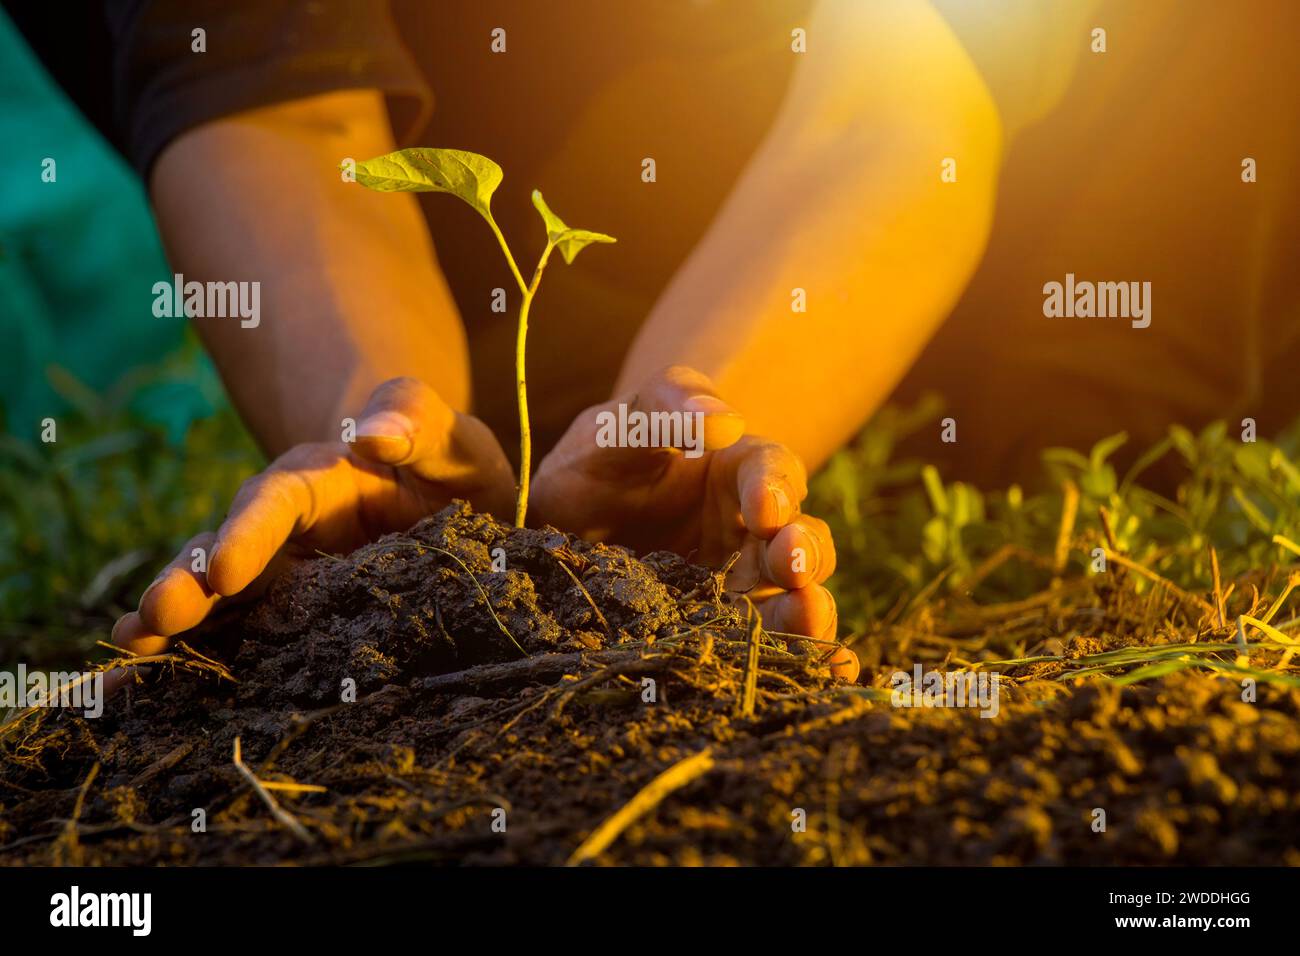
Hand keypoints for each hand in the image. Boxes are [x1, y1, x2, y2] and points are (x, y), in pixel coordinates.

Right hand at [112, 378, 514, 654]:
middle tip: (153, 619)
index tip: (222, 570)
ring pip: (214, 600)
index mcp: (321, 479)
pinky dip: (185, 660)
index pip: (276, 499)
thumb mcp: (453, 440)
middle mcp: (284, 529)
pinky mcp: (284, 618)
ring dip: (173, 626)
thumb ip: (418, 423)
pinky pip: (231, 638)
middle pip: (224, 550)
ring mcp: (278, 577)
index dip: (247, 532)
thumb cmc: (451, 469)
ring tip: (130, 656)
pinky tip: (135, 695)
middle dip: (186, 584)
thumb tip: (375, 434)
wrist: (454, 512)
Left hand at [530, 366, 858, 679]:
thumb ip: (662, 409)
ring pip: (794, 596)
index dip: (775, 488)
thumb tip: (722, 417)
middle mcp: (751, 528)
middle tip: (791, 566)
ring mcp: (742, 583)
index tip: (764, 508)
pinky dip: (803, 659)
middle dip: (803, 552)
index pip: (772, 471)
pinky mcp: (726, 631)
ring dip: (809, 611)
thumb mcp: (617, 430)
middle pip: (798, 538)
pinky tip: (829, 673)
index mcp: (738, 468)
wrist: (560, 530)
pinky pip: (769, 644)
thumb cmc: (597, 464)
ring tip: (809, 622)